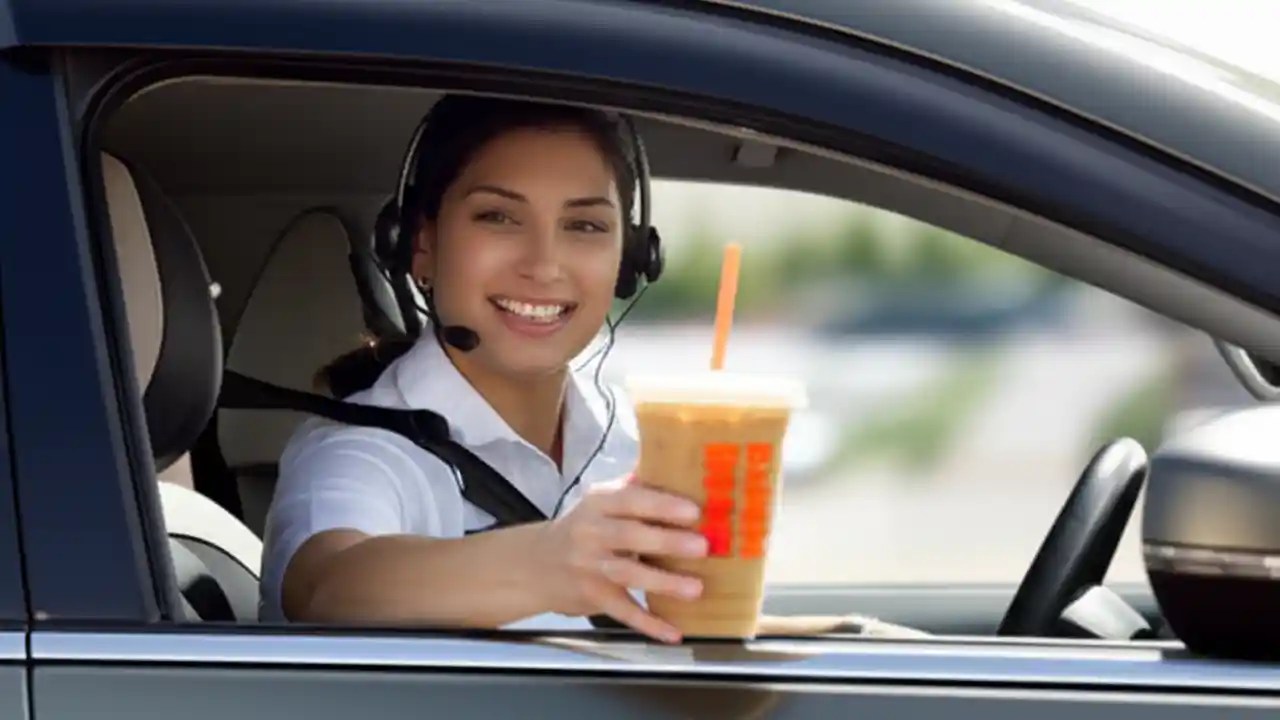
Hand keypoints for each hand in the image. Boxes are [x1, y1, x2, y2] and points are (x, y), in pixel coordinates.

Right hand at [534, 474, 707, 642]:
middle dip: (667, 541)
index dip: (661, 505)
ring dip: (663, 582)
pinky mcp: (592, 597)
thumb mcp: (598, 502)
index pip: (630, 500)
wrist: (534, 566)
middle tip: (703, 546)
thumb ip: (632, 489)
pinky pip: (622, 611)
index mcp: (597, 504)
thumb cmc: (580, 529)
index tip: (693, 511)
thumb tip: (671, 463)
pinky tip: (673, 632)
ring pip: (628, 574)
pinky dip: (648, 623)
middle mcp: (591, 533)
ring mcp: (590, 567)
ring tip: (695, 588)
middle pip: (629, 536)